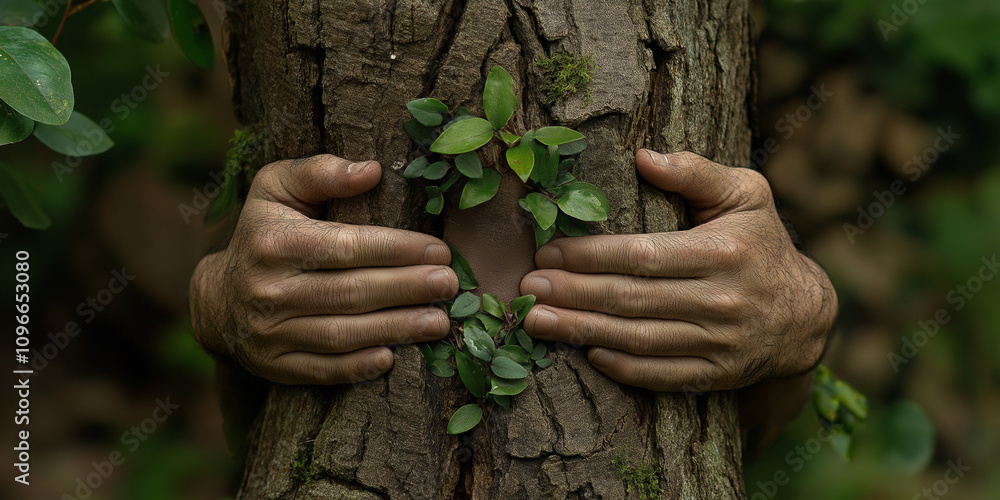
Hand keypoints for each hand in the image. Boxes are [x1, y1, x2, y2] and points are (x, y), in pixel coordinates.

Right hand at [189, 155, 458, 384]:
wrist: (217, 298)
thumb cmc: (264, 232)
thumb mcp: (278, 188)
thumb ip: (322, 173)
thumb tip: (372, 171)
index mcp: (273, 243)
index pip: (346, 247)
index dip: (396, 249)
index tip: (439, 249)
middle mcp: (268, 290)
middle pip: (350, 293)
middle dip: (407, 289)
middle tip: (450, 284)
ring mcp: (269, 334)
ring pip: (342, 335)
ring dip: (396, 330)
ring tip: (439, 321)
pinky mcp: (275, 367)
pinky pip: (323, 371)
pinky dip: (359, 367)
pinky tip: (393, 357)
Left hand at [520, 150, 836, 391]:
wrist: (805, 315)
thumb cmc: (761, 242)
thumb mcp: (745, 193)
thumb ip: (695, 171)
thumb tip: (643, 155)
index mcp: (723, 252)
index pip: (641, 255)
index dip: (589, 255)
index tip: (547, 250)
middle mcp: (722, 301)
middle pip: (631, 299)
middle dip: (572, 293)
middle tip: (527, 286)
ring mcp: (720, 344)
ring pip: (638, 340)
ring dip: (580, 331)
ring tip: (536, 321)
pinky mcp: (716, 376)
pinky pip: (660, 376)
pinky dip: (620, 367)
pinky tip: (584, 353)